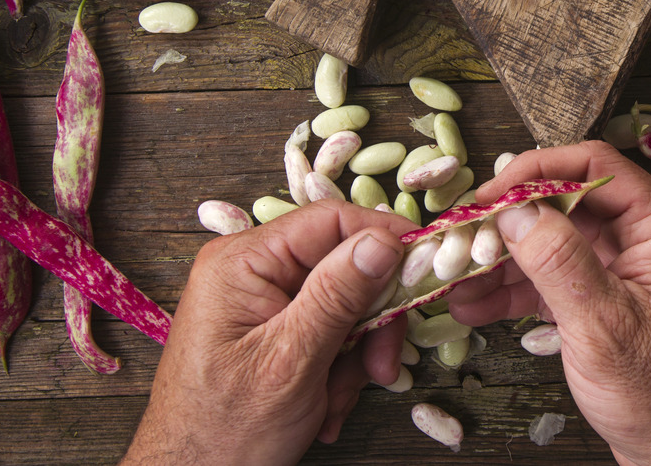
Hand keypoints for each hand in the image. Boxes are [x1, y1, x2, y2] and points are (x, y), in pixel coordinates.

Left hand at [121, 200, 411, 465]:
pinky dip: (338, 371)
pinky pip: (329, 332)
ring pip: (344, 305)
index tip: (425, 271)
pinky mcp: (274, 331)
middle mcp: (251, 271)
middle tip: (379, 367)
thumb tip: (385, 240)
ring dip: (355, 357)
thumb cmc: (225, 431)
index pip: (330, 220)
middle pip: (344, 265)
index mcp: (243, 262)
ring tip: (335, 400)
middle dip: (368, 322)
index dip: (383, 241)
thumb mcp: (291, 361)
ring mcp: (262, 302)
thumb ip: (338, 296)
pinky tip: (322, 407)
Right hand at [447, 141, 650, 465]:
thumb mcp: (606, 325)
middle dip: (508, 222)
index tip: (487, 195)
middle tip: (457, 238)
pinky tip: (473, 305)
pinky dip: (515, 291)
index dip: (534, 172)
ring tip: (451, 278)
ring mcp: (626, 271)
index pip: (594, 166)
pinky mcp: (608, 302)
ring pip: (553, 243)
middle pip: (566, 204)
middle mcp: (648, 238)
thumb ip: (559, 261)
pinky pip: (555, 280)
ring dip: (502, 260)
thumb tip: (515, 210)